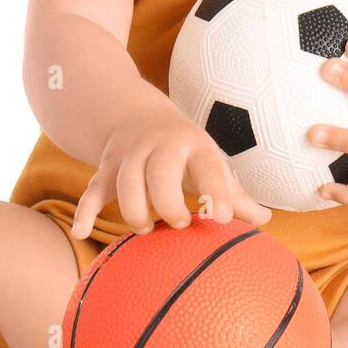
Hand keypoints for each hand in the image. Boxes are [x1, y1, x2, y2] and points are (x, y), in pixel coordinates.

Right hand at [71, 102, 272, 238]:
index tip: (222, 219)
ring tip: (145, 230)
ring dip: (133, 210)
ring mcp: (129, 155)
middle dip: (167, 201)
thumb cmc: (185, 151)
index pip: (207, 167)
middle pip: (160, 172)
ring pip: (125, 181)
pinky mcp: (106, 168)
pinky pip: (93, 189)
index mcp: (193, 146)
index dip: (215, 192)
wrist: (137, 114)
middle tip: (180, 223)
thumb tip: (265, 222)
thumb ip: (234, 194)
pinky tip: (83, 233)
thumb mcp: (210, 162)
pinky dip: (86, 210)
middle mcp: (160, 146)